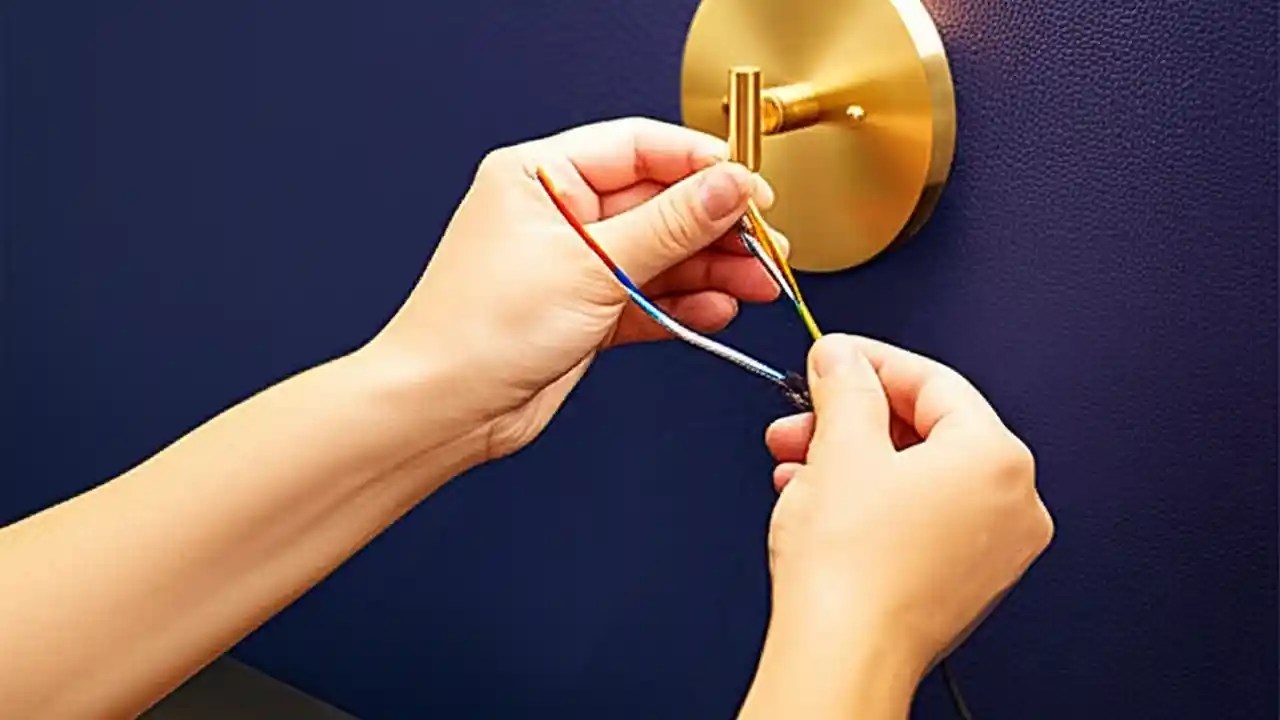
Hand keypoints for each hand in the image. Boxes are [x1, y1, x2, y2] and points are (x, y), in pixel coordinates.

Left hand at [366, 117, 780, 459]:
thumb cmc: (478, 329)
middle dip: (717, 226)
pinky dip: (684, 304)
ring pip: (660, 254)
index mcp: (540, 175)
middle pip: (659, 203)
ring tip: (757, 283)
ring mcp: (572, 264)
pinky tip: (716, 309)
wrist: (444, 408)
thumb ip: (670, 224)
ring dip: (711, 269)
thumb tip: (727, 185)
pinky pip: (648, 297)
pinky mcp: (584, 312)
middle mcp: (557, 214)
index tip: (750, 187)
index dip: (702, 165)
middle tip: (766, 245)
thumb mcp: (590, 264)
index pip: (639, 148)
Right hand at [745, 334, 1052, 716]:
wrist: (842, 657)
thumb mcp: (841, 447)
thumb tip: (842, 358)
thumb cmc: (852, 571)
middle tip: (804, 414)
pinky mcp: (965, 580)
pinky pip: (919, 516)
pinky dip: (870, 500)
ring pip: (916, 475)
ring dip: (850, 459)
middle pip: (924, 429)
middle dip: (850, 419)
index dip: (868, 361)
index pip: (933, 380)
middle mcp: (1014, 502)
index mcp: (998, 458)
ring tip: (798, 464)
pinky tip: (818, 499)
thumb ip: (845, 385)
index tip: (830, 358)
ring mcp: (994, 548)